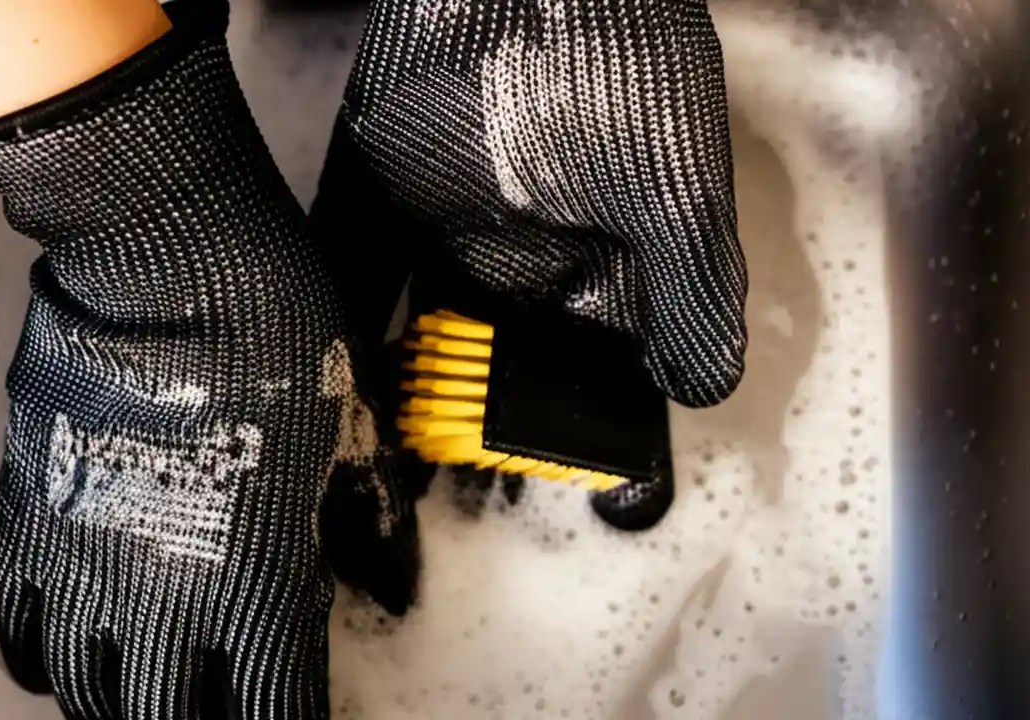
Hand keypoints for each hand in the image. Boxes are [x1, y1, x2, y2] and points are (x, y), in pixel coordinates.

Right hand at [0, 5, 417, 715]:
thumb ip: (360, 522)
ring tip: (140, 694)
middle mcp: (164, 602)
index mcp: (260, 587)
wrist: (167, 262)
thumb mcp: (348, 432)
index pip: (275, 712)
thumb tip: (381, 577)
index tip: (290, 716)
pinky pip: (17, 634)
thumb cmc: (274, 335)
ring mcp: (83, 568)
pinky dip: (43, 663)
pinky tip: (67, 659)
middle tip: (211, 706)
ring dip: (118, 705)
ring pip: (86, 695)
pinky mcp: (26, 523)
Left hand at [311, 0, 745, 529]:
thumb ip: (690, 290)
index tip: (553, 486)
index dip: (571, 429)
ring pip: (416, 323)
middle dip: (468, 423)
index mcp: (600, 261)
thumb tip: (705, 390)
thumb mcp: (675, 187)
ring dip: (398, 382)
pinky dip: (339, 306)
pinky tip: (325, 359)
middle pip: (491, 363)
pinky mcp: (381, 181)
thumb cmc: (622, 62)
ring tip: (379, 452)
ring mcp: (445, 220)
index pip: (587, 370)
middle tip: (444, 484)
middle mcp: (523, 253)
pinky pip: (350, 256)